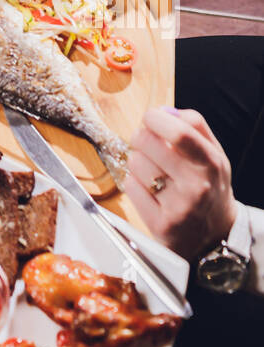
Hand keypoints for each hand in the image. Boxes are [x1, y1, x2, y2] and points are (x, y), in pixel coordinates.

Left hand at [126, 107, 236, 261]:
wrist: (216, 236)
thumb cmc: (209, 186)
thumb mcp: (214, 154)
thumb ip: (194, 126)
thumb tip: (164, 110)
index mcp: (211, 163)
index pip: (179, 132)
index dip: (156, 118)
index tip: (150, 118)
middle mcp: (197, 186)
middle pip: (148, 143)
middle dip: (140, 136)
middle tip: (144, 141)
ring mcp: (178, 207)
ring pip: (135, 163)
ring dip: (137, 161)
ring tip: (152, 169)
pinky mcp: (160, 224)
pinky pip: (130, 186)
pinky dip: (133, 182)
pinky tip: (148, 188)